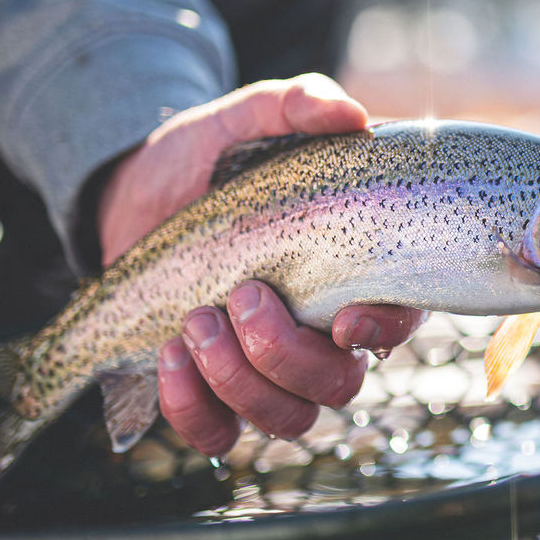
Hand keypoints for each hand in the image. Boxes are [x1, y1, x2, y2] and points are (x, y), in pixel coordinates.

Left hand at [98, 73, 426, 455]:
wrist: (140, 188)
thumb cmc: (217, 154)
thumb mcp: (252, 118)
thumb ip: (300, 105)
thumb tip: (350, 115)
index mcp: (359, 272)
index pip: (400, 321)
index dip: (382, 331)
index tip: (343, 318)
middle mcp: (325, 332)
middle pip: (339, 386)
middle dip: (284, 353)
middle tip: (239, 294)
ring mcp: (271, 367)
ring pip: (288, 418)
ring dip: (238, 379)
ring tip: (193, 320)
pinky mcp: (213, 388)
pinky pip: (219, 434)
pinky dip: (193, 408)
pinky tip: (169, 356)